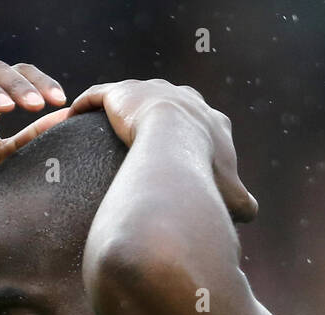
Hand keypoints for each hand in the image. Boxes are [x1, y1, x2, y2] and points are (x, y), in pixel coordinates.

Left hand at [67, 79, 256, 222]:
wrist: (173, 140)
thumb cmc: (202, 172)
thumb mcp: (229, 193)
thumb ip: (241, 202)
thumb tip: (249, 214)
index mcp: (209, 118)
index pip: (201, 125)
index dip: (192, 140)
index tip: (181, 155)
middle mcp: (182, 98)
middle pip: (170, 106)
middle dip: (159, 121)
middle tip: (143, 143)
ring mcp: (151, 91)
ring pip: (134, 97)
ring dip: (123, 110)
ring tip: (107, 130)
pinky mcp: (120, 92)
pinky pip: (98, 96)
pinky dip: (87, 104)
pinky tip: (74, 117)